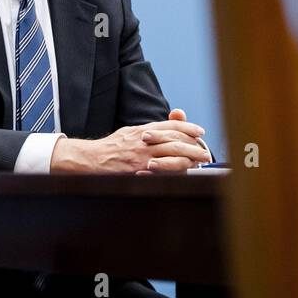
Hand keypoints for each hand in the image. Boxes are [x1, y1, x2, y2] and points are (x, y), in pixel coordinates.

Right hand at [51, 115, 207, 173]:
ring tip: (199, 161)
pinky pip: (162, 170)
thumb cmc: (113, 147)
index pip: (171, 126)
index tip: (199, 132)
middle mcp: (144, 140)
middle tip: (205, 151)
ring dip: (189, 158)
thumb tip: (168, 125)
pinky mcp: (139, 170)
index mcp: (143, 129)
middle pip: (175, 140)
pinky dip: (176, 170)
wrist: (93, 160)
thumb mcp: (131, 132)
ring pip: (172, 154)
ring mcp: (142, 156)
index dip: (188, 128)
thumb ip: (150, 129)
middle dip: (194, 145)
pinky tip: (185, 172)